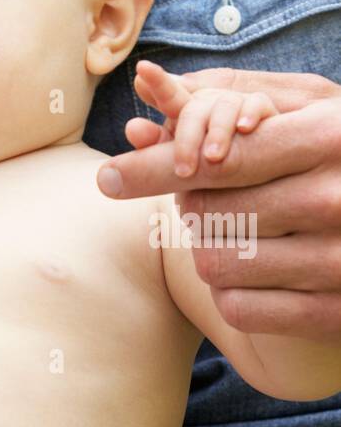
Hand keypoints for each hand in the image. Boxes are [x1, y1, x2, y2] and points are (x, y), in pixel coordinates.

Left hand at [96, 61, 340, 341]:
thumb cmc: (337, 159)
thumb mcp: (306, 117)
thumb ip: (226, 111)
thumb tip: (135, 129)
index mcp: (331, 138)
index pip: (217, 157)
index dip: (153, 167)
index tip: (108, 176)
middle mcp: (337, 199)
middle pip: (206, 210)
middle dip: (193, 204)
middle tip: (211, 200)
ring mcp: (340, 261)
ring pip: (214, 262)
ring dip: (208, 248)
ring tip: (237, 233)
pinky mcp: (336, 314)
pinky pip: (238, 307)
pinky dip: (229, 292)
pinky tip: (253, 273)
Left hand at [130, 60, 280, 176]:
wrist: (257, 165)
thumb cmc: (210, 163)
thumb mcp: (180, 159)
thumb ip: (154, 146)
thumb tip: (132, 128)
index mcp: (185, 114)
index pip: (168, 97)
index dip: (157, 83)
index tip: (141, 72)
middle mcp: (208, 104)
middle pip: (193, 109)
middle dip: (186, 138)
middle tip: (183, 172)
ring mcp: (235, 105)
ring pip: (224, 106)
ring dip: (217, 131)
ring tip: (212, 157)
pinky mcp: (264, 111)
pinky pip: (256, 103)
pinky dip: (250, 113)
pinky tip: (244, 128)